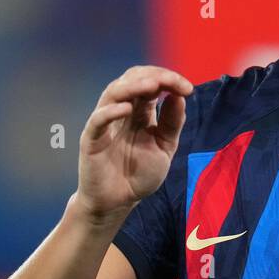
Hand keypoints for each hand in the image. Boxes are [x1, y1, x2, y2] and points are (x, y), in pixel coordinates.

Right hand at [75, 66, 192, 223]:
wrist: (118, 202)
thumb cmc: (139, 174)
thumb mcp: (164, 147)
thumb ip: (172, 123)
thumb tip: (181, 96)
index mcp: (139, 112)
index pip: (150, 83)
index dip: (168, 79)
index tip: (187, 88)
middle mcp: (121, 112)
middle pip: (132, 80)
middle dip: (154, 76)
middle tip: (174, 82)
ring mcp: (105, 123)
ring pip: (113, 92)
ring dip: (133, 85)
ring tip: (153, 85)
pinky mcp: (91, 139)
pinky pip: (98, 120)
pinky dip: (110, 111)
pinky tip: (127, 109)